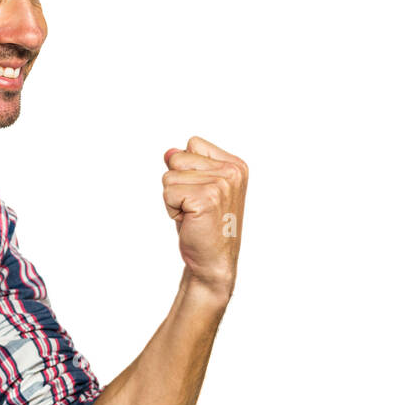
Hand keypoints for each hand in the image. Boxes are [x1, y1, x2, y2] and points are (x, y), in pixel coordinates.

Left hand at [162, 136, 247, 299]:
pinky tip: (190, 221)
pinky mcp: (206, 198)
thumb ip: (186, 166)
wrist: (213, 260)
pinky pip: (168, 193)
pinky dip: (172, 210)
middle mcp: (232, 171)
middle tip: (194, 206)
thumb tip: (169, 152)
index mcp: (235, 165)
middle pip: (177, 158)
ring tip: (193, 214)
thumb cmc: (205, 226)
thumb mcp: (197, 189)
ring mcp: (221, 184)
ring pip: (169, 177)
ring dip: (173, 199)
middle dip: (177, 184)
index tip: (200, 192)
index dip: (186, 169)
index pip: (192, 143)